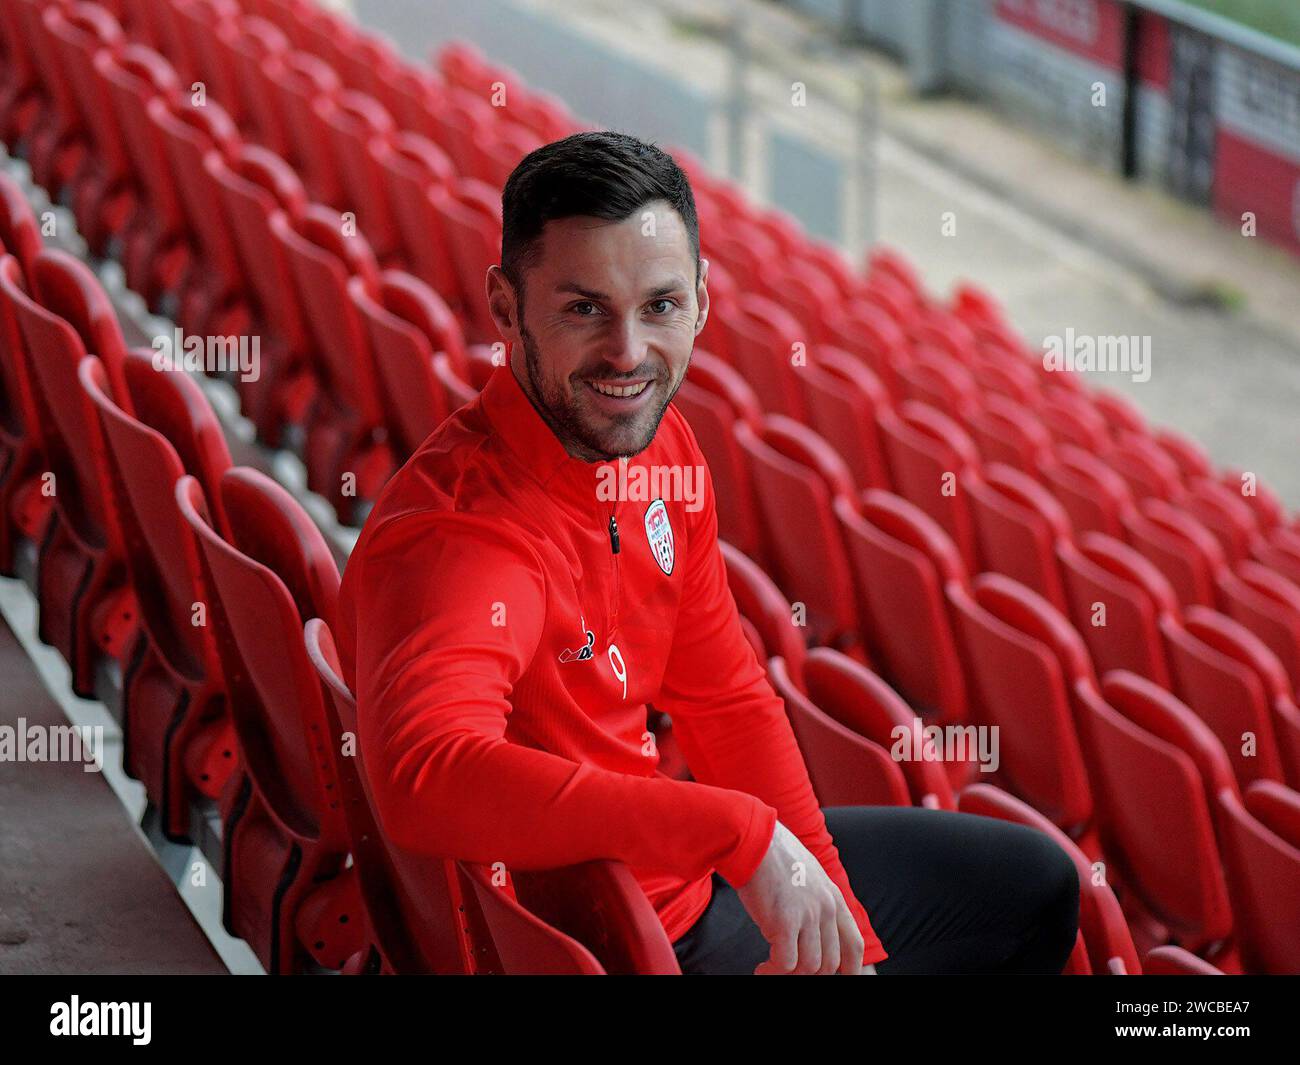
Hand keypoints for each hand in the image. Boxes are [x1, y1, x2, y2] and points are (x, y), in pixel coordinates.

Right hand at [735, 821, 865, 974]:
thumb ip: (816, 900)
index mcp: (833, 897)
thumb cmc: (772, 856)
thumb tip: (811, 927)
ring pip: (808, 968)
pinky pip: (786, 964)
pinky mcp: (784, 922)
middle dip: (810, 973)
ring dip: (788, 974)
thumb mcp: (808, 875)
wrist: (753, 839)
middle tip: (788, 968)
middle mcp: (826, 908)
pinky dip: (773, 971)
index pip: (853, 945)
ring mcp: (807, 916)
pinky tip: (761, 968)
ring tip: (769, 969)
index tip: (840, 977)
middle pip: (830, 963)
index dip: (850, 969)